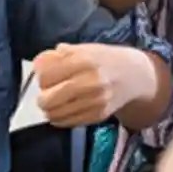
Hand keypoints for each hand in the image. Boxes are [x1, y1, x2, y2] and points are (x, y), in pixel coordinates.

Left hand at [32, 43, 156, 126]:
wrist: (134, 75)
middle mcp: (90, 81)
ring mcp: (94, 101)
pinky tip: (64, 109)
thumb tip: (38, 65)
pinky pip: (67, 122)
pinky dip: (60, 117)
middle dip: (42, 96)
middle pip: (48, 99)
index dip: (41, 76)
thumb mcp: (84, 49)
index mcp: (83, 60)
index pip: (46, 75)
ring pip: (55, 114)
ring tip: (55, 101)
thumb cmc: (104, 60)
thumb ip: (59, 55)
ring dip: (50, 108)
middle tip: (46, 91)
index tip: (45, 75)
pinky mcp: (97, 116)